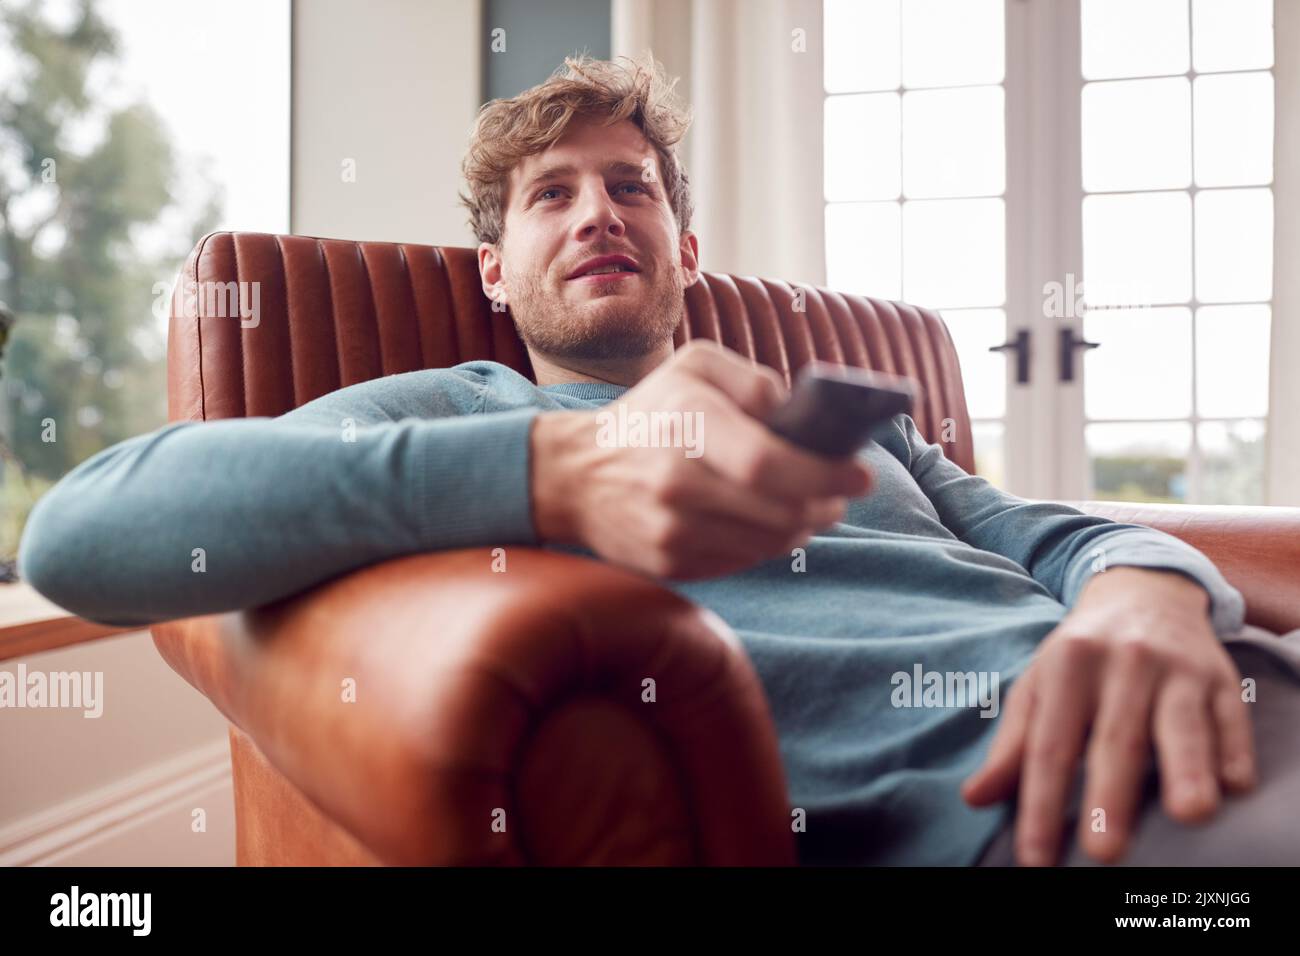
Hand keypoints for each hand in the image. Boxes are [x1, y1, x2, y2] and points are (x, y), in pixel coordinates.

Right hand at [529, 340, 873, 579]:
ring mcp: (671, 530)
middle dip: (825, 504)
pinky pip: (741, 560)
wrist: (573, 475)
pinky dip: (764, 544)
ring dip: (801, 527)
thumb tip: (802, 417)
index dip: (825, 474)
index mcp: (687, 425)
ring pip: (768, 543)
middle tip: (840, 494)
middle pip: (779, 511)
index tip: (861, 475)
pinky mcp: (669, 563)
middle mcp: (676, 482)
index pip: (769, 463)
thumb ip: (754, 381)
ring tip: (807, 507)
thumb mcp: (693, 368)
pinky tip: (763, 522)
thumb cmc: (649, 414)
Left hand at [960, 566, 1257, 865]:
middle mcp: (1122, 663)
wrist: (1142, 591)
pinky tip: (1234, 785)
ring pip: (1181, 725)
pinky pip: (1230, 717)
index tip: (1034, 858)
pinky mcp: (1221, 677)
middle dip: (1110, 796)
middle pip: (1115, 739)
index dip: (1040, 804)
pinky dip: (1233, 751)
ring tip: (1190, 814)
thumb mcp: (1038, 684)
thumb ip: (1012, 744)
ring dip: (1186, 770)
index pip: (1050, 746)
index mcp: (1067, 664)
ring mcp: (1176, 669)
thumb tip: (973, 797)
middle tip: (1104, 850)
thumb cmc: (1080, 654)